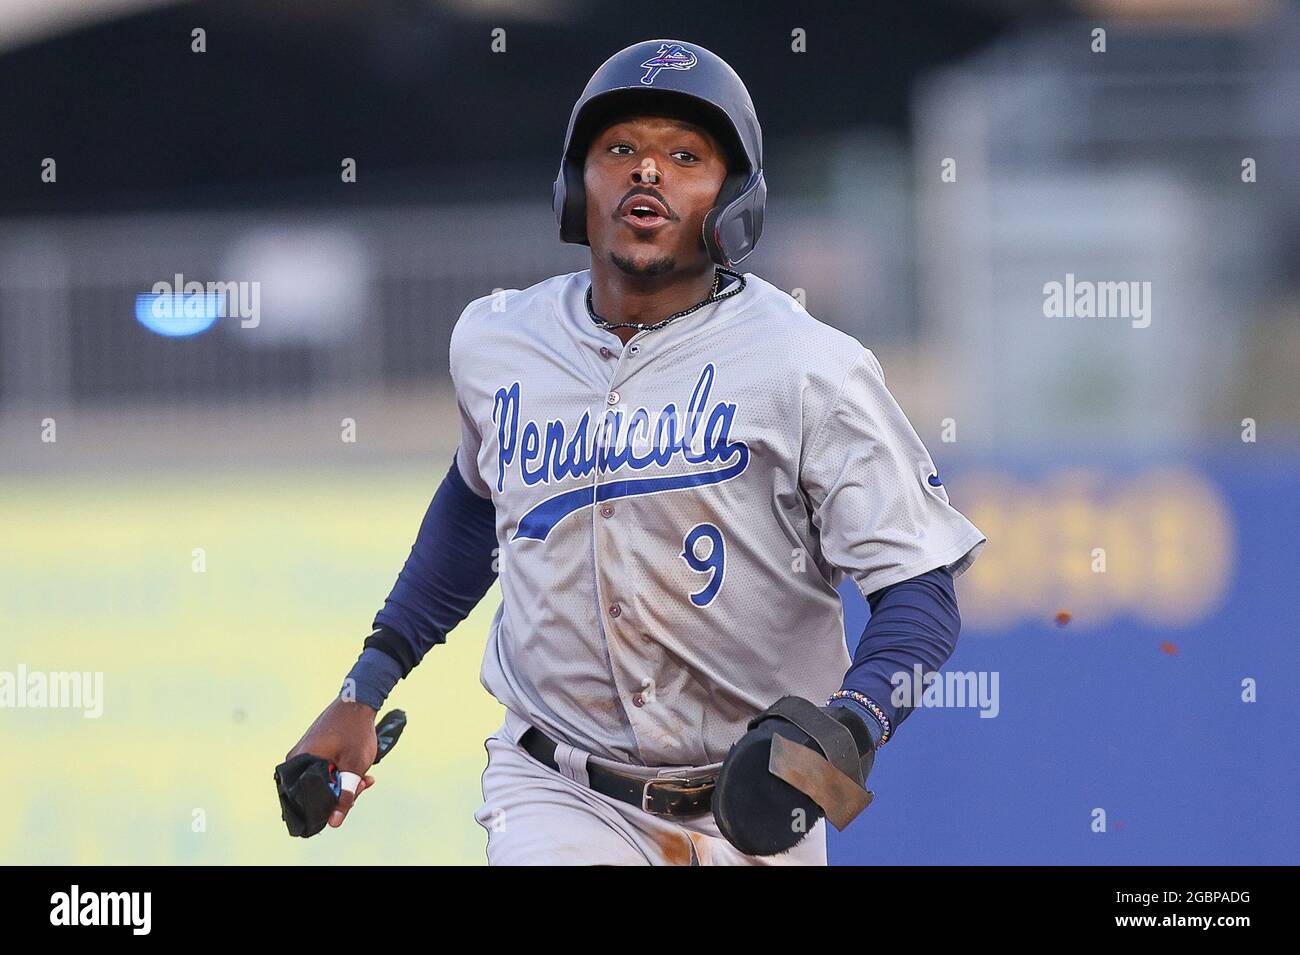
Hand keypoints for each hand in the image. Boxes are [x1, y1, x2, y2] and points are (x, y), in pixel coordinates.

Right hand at [284, 698, 378, 827]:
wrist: (358, 701)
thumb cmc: (355, 731)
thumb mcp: (355, 766)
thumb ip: (345, 795)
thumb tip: (333, 824)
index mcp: (298, 765)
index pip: (306, 803)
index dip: (330, 807)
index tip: (353, 796)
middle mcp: (295, 762)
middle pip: (315, 794)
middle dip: (342, 794)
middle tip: (364, 784)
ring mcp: (302, 756)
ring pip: (322, 783)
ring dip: (345, 784)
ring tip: (366, 778)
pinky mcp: (312, 752)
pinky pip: (323, 772)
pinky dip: (341, 774)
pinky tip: (359, 772)